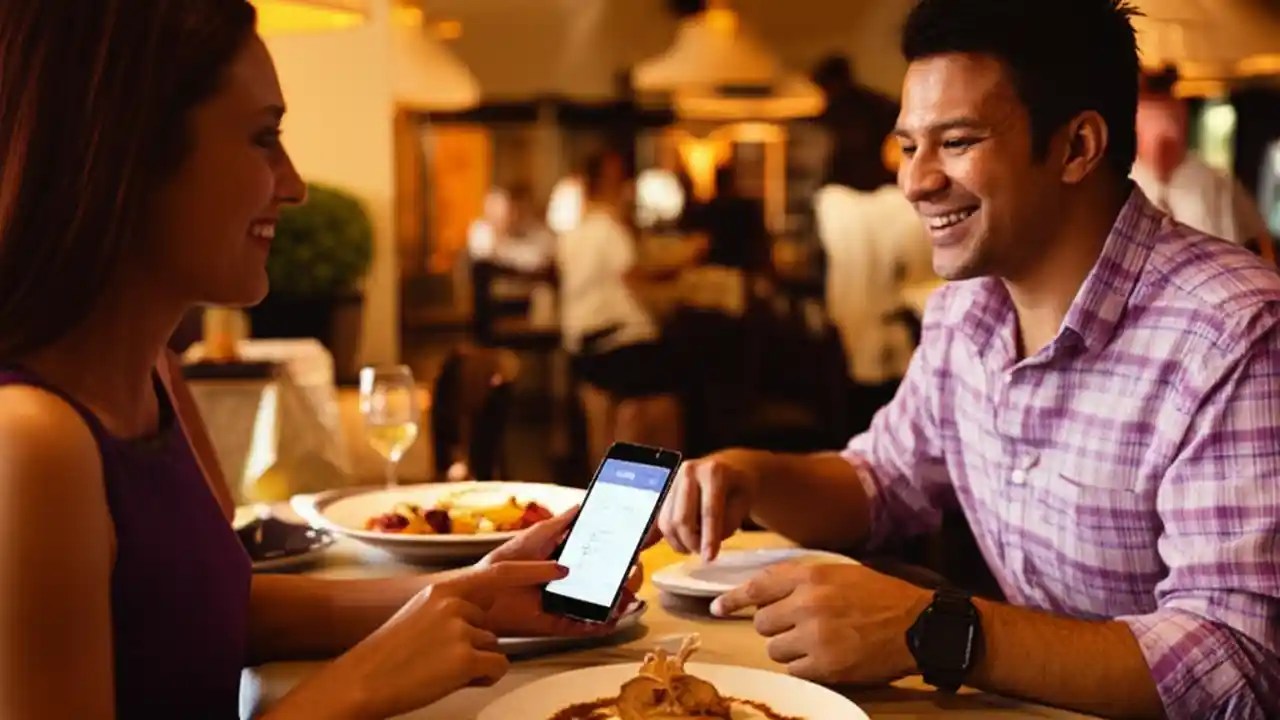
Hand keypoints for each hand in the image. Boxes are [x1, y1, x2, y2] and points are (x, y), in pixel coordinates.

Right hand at [301, 562, 566, 719]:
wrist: (361, 680)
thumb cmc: (388, 655)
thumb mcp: (420, 617)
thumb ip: (451, 611)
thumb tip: (480, 621)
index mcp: (443, 591)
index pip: (498, 574)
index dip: (532, 572)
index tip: (560, 569)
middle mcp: (455, 604)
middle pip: (490, 626)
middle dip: (473, 646)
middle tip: (436, 659)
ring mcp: (461, 630)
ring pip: (494, 648)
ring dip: (474, 664)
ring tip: (436, 669)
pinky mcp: (466, 656)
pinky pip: (496, 667)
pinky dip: (481, 678)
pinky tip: (449, 679)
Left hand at [476, 508, 645, 637]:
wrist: (480, 593)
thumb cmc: (503, 563)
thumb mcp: (534, 538)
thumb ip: (558, 524)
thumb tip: (581, 506)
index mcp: (569, 559)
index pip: (604, 553)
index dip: (624, 547)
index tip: (643, 537)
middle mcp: (574, 581)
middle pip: (611, 579)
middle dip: (629, 574)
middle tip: (633, 568)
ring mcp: (569, 604)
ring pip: (604, 604)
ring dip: (620, 600)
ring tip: (624, 593)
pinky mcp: (560, 624)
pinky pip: (585, 628)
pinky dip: (600, 626)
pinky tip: (610, 619)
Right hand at [655, 450, 759, 560]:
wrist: (729, 468)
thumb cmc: (740, 489)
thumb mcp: (744, 505)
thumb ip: (727, 524)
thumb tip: (705, 547)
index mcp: (713, 472)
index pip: (709, 511)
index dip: (709, 537)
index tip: (710, 558)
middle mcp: (689, 472)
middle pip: (682, 519)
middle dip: (691, 542)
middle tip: (702, 554)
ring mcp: (673, 480)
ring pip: (667, 521)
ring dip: (679, 541)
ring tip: (694, 546)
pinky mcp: (665, 490)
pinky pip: (659, 518)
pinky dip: (664, 535)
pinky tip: (661, 545)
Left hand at [711, 561, 931, 685]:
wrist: (918, 625)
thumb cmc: (881, 596)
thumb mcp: (839, 573)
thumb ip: (800, 580)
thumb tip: (763, 592)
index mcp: (810, 576)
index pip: (757, 587)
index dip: (733, 599)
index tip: (718, 608)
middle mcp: (806, 603)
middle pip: (762, 623)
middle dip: (775, 627)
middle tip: (798, 627)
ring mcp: (814, 635)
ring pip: (773, 649)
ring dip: (788, 649)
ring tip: (815, 643)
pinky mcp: (825, 665)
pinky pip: (792, 669)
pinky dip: (803, 667)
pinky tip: (824, 659)